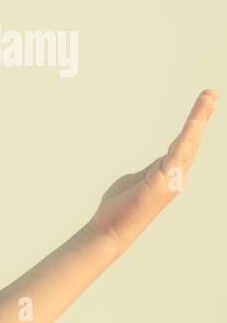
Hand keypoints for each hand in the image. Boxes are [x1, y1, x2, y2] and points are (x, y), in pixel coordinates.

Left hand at [88, 89, 215, 251]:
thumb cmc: (120, 208)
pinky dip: (188, 135)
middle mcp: (175, 174)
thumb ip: (148, 171)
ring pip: (189, 143)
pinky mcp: (165, 181)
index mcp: (168, 172)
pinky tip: (195, 120)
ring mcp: (172, 178)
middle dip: (202, 116)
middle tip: (211, 93)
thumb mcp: (136, 181)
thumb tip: (153, 168)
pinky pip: (178, 153)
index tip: (204, 105)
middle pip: (192, 140)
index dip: (194, 125)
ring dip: (199, 119)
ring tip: (208, 97)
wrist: (111, 229)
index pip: (183, 143)